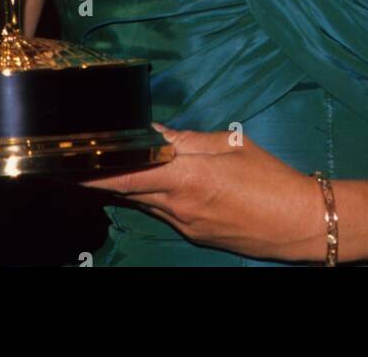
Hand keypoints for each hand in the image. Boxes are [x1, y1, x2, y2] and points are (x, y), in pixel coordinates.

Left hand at [80, 123, 327, 262]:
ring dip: (122, 187)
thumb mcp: (231, 146)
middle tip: (74, 162)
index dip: (95, 170)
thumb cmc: (269, 177)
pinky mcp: (193, 234)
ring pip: (143, 202)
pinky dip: (148, 196)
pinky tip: (145, 185)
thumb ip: (188, 140)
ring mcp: (184, 225)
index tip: (69, 162)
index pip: (128, 172)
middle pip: (127, 191)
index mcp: (187, 177)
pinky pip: (161, 211)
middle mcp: (178, 206)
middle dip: (99, 178)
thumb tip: (155, 133)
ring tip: (98, 170)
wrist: (298, 221)